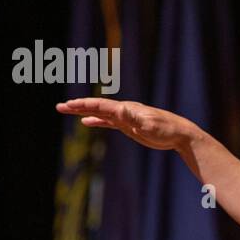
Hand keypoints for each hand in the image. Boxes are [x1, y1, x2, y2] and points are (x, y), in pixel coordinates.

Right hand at [56, 97, 196, 151]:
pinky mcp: (129, 126)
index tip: (68, 104)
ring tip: (67, 110)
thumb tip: (119, 108)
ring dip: (84, 112)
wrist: (180, 135)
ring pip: (100, 113)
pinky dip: (96, 121)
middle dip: (78, 106)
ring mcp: (126, 118)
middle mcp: (124, 111)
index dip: (84, 105)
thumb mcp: (149, 124)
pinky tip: (86, 122)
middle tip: (59, 106)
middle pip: (96, 107)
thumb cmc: (166, 129)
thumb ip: (133, 117)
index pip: (100, 105)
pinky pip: (108, 123)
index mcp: (126, 109)